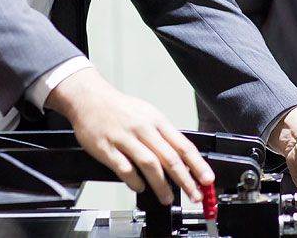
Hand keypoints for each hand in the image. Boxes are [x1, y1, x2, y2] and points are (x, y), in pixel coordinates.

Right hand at [46, 68, 213, 204]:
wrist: (89, 98)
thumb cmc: (120, 109)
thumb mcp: (147, 114)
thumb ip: (163, 136)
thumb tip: (181, 158)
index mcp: (156, 121)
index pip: (183, 145)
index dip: (197, 165)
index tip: (207, 179)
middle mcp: (143, 129)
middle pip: (170, 158)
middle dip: (185, 180)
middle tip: (194, 195)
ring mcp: (125, 138)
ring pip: (149, 164)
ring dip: (161, 185)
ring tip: (167, 198)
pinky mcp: (106, 148)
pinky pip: (124, 168)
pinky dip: (134, 180)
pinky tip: (139, 187)